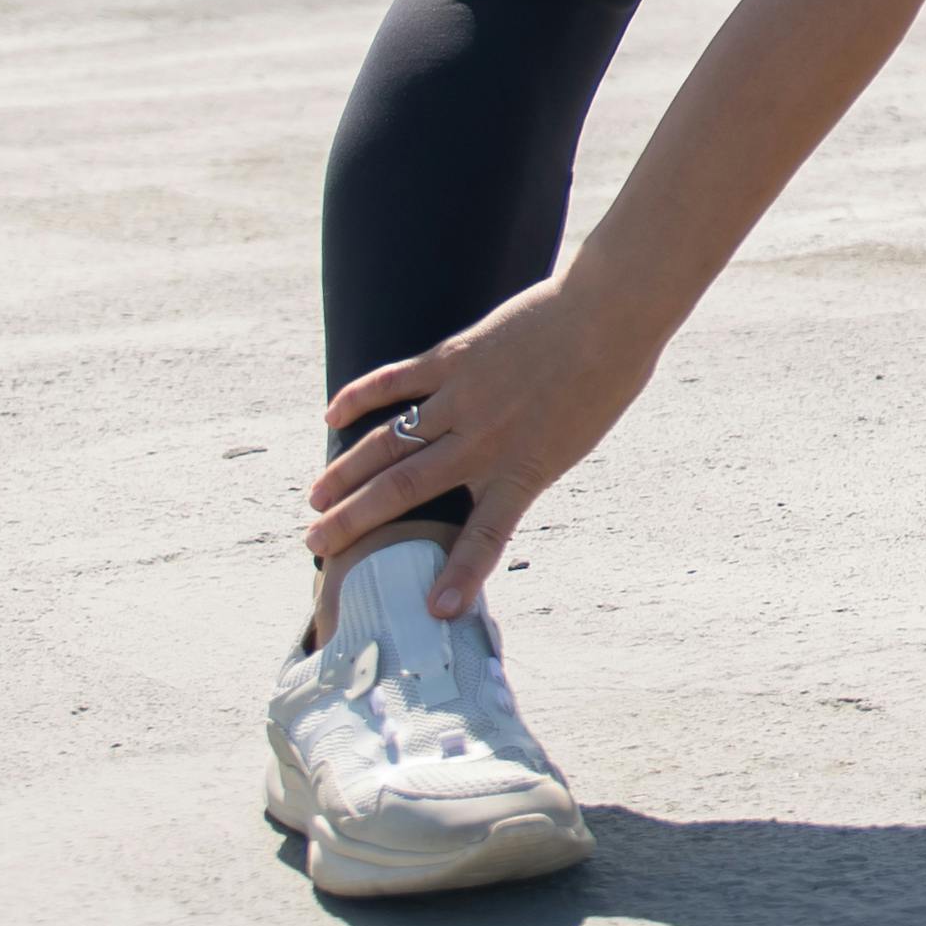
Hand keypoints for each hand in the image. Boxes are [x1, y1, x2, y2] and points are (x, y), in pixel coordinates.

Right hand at [308, 275, 664, 614]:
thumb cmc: (604, 380)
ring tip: (316, 498)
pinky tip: (333, 418)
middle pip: (404, 489)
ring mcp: (465, 398)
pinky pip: (397, 381)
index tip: (434, 609)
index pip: (485, 537)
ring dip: (346, 472)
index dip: (459, 575)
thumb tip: (490, 490)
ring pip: (388, 443)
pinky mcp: (455, 356)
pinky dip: (360, 398)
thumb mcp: (571, 443)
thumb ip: (523, 466)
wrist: (610, 316)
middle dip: (355, 521)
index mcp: (522, 470)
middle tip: (315, 543)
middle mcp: (485, 441)